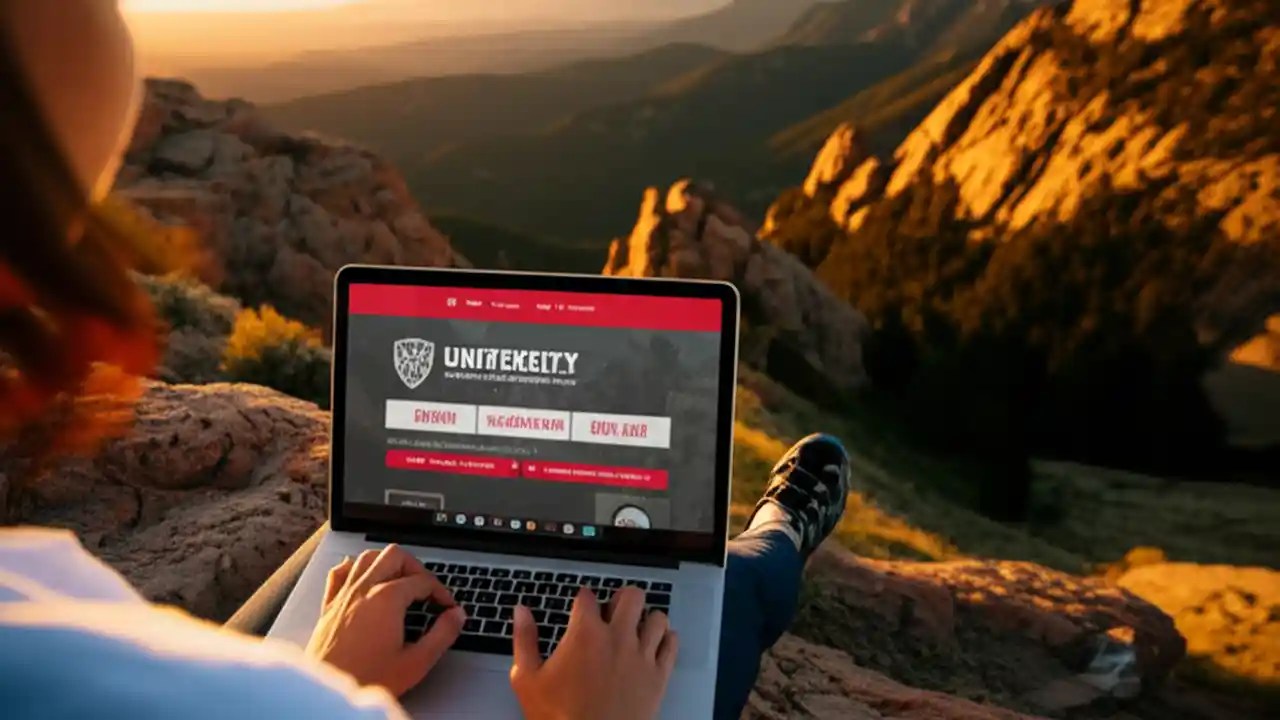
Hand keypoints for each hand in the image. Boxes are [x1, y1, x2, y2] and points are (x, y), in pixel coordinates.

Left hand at [306, 544, 465, 695]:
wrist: (327, 697)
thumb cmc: (366, 679)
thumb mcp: (416, 662)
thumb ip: (442, 635)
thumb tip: (456, 616)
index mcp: (387, 599)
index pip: (422, 581)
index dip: (440, 591)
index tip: (446, 606)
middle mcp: (364, 590)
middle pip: (395, 556)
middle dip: (416, 567)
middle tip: (426, 586)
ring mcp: (344, 595)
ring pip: (367, 557)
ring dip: (387, 561)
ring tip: (400, 576)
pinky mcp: (329, 606)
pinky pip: (340, 572)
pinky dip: (354, 567)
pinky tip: (362, 576)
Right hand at [509, 586, 678, 719]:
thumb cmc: (558, 717)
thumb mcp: (527, 679)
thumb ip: (524, 639)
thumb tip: (521, 611)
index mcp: (585, 634)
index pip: (588, 596)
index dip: (583, 599)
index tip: (581, 607)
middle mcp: (618, 638)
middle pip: (631, 596)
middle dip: (621, 599)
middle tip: (614, 612)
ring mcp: (642, 656)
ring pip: (657, 617)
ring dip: (646, 619)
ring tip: (636, 629)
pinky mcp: (659, 675)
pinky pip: (672, 644)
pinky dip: (666, 639)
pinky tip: (654, 645)